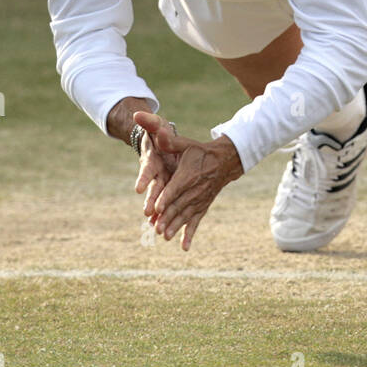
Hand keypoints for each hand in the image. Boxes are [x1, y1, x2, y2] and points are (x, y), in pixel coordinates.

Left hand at [134, 112, 242, 249]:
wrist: (224, 160)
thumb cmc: (198, 150)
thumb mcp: (182, 142)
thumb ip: (163, 135)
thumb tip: (142, 118)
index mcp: (189, 173)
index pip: (176, 187)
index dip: (166, 197)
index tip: (157, 208)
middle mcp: (196, 188)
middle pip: (180, 204)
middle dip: (168, 217)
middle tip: (156, 228)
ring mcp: (201, 199)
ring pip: (187, 215)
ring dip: (176, 227)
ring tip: (165, 237)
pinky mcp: (203, 206)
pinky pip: (197, 222)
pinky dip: (190, 234)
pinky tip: (183, 248)